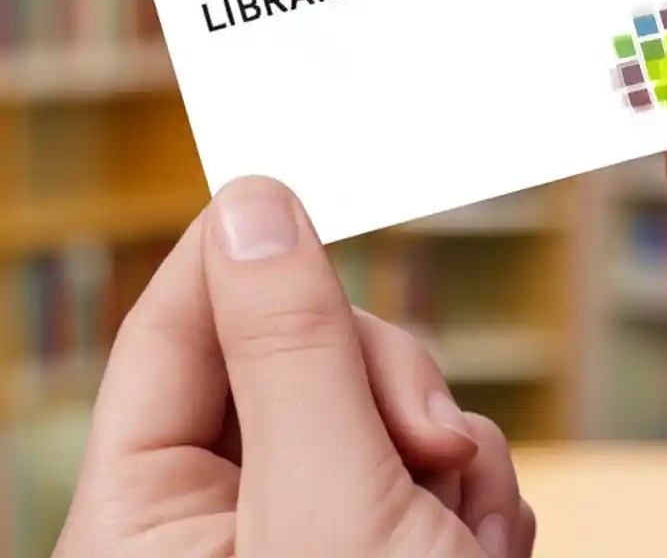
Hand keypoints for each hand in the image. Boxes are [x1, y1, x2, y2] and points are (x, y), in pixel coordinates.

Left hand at [54, 178, 534, 556]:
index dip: (234, 256)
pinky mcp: (393, 542)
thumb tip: (253, 205)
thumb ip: (292, 350)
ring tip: (466, 537)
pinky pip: (441, 459)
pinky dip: (478, 493)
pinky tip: (482, 549)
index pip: (170, 338)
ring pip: (389, 407)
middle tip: (431, 443)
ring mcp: (318, 529)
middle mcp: (230, 520)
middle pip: (303, 361)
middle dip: (391, 392)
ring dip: (454, 457)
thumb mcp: (331, 499)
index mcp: (149, 523)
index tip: (296, 180)